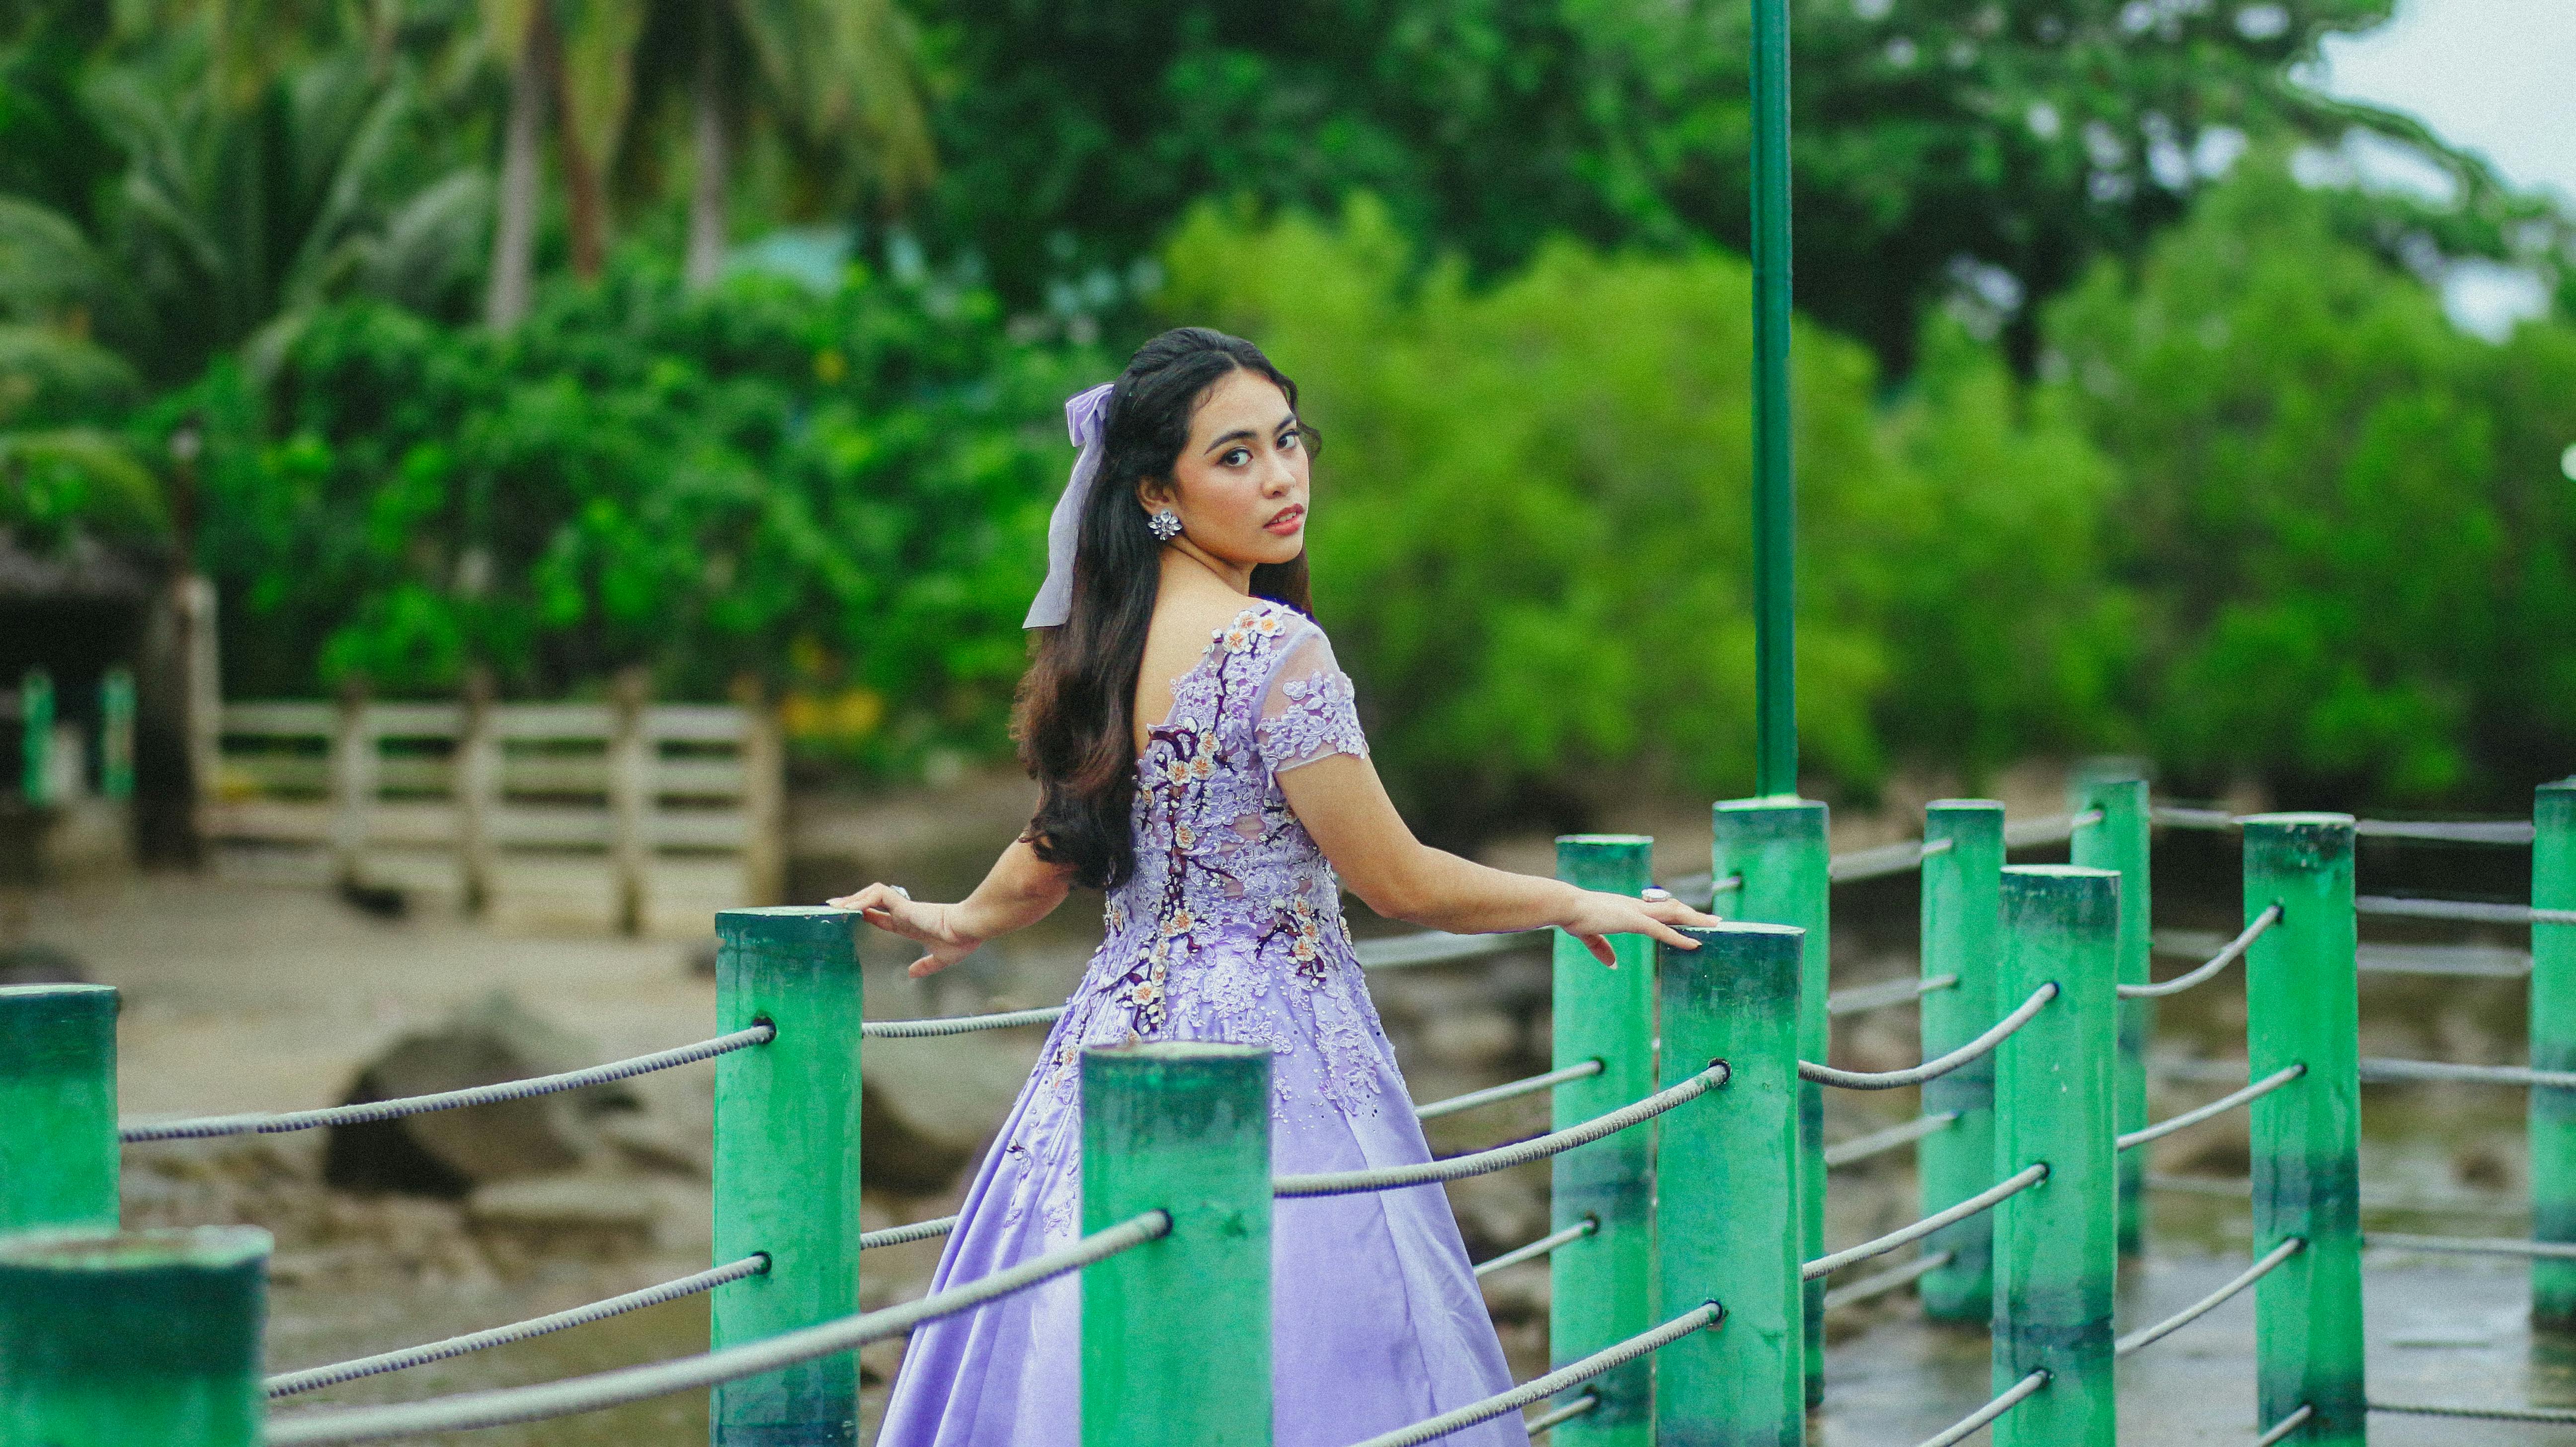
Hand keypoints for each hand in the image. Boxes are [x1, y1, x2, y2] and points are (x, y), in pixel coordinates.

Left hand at [825, 883, 982, 977]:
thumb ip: (925, 966)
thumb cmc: (961, 941)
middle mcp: (904, 914)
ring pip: (871, 895)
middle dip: (852, 903)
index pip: (882, 917)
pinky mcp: (904, 904)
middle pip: (871, 903)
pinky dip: (863, 899)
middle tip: (833, 908)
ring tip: (834, 906)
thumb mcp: (940, 959)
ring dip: (852, 899)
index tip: (851, 916)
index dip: (866, 915)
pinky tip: (851, 906)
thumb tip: (911, 974)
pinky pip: (878, 894)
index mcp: (910, 925)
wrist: (968, 929)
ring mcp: (903, 907)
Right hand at [1558, 887, 1725, 967]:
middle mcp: (1636, 907)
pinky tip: (1695, 943)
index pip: (1658, 910)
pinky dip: (1680, 937)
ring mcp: (1636, 912)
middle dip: (1694, 915)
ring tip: (1715, 924)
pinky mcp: (1634, 920)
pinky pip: (1663, 931)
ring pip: (1673, 914)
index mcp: (1627, 908)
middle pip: (1672, 909)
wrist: (1566, 906)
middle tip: (1714, 920)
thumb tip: (1613, 964)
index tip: (1690, 918)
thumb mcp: (1589, 936)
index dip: (1676, 914)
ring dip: (1695, 920)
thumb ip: (1601, 949)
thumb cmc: (1573, 916)